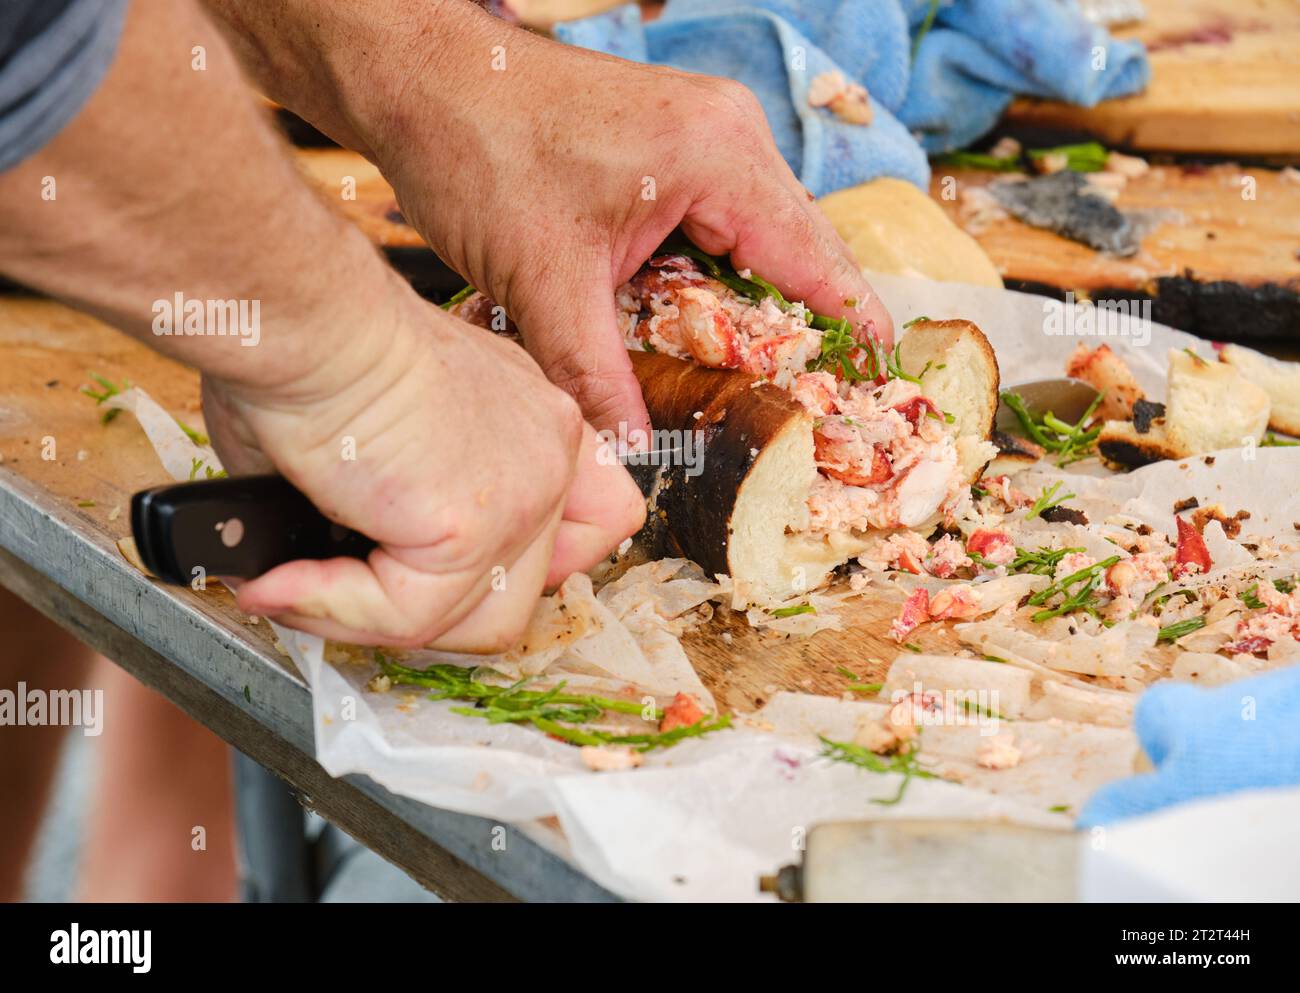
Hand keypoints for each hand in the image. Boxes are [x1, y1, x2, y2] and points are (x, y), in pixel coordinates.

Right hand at [202, 284, 645, 650]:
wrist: (301, 316)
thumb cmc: (314, 347)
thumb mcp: (385, 427)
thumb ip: (400, 506)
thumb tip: (349, 575)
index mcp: (534, 420)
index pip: (592, 520)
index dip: (521, 567)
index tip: (432, 573)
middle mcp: (549, 450)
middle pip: (534, 587)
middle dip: (437, 608)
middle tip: (347, 588)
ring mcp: (525, 492)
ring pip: (482, 622)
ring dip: (381, 621)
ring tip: (300, 586)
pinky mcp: (473, 529)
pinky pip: (408, 616)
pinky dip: (336, 610)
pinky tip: (281, 582)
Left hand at [362, 18, 892, 434]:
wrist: (419, 81)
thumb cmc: (478, 152)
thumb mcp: (544, 285)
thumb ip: (597, 377)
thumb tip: (633, 451)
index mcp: (720, 156)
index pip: (816, 259)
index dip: (851, 329)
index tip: (878, 387)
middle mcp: (728, 137)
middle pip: (795, 253)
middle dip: (798, 332)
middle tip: (810, 410)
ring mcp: (702, 136)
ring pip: (755, 242)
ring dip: (751, 310)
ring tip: (761, 388)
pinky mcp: (669, 148)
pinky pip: (716, 225)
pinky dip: (713, 280)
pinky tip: (699, 334)